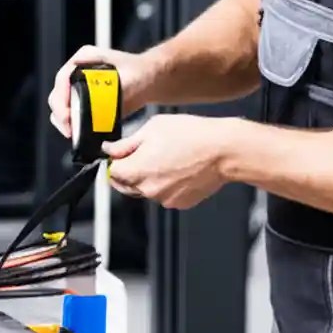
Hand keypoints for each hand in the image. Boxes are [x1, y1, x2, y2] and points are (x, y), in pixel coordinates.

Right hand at [48, 45, 158, 138]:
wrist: (149, 79)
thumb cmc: (141, 71)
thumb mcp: (131, 76)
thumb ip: (116, 87)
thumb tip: (101, 102)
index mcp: (83, 59)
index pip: (63, 79)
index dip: (61, 99)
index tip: (67, 115)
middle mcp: (76, 72)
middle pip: (58, 96)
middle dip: (61, 115)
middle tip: (70, 130)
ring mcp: (78, 88)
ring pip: (61, 108)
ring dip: (64, 122)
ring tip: (74, 135)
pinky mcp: (84, 102)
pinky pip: (71, 115)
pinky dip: (73, 126)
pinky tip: (80, 135)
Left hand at [103, 114, 233, 209]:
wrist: (223, 150)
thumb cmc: (191, 135)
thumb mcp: (152, 128)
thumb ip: (126, 143)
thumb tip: (109, 150)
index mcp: (136, 171)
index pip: (111, 173)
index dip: (115, 161)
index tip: (123, 154)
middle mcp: (147, 190)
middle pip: (126, 185)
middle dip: (130, 172)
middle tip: (146, 153)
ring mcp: (164, 199)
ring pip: (147, 190)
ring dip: (150, 178)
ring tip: (168, 158)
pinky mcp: (180, 203)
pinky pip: (165, 195)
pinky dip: (167, 185)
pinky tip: (179, 169)